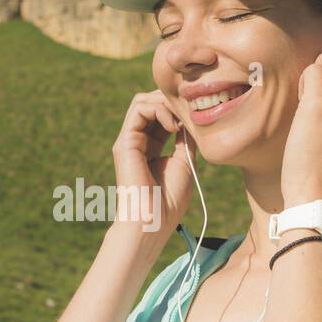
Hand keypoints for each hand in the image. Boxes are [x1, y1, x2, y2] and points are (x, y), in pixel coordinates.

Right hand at [110, 89, 193, 241]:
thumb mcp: (184, 161)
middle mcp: (137, 141)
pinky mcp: (124, 141)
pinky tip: (173, 126)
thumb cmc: (169, 199)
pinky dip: (158, 109)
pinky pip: (138, 109)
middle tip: (191, 113)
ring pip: (142, 101)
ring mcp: (129, 140)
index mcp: (150, 147)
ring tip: (181, 120)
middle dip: (172, 101)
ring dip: (166, 103)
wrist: (153, 220)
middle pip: (150, 103)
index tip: (197, 117)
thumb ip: (185, 138)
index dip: (178, 109)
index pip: (161, 114)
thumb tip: (191, 118)